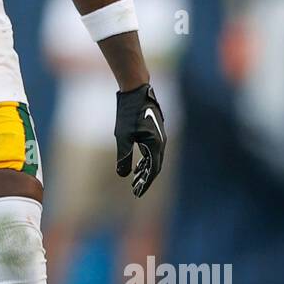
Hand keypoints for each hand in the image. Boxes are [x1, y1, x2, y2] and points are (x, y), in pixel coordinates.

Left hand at [114, 83, 165, 197]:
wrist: (136, 90)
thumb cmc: (128, 112)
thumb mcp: (123, 136)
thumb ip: (124, 157)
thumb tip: (123, 175)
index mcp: (156, 144)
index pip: (153, 170)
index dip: (145, 183)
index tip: (137, 193)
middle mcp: (161, 141)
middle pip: (155, 166)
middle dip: (145, 179)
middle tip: (135, 190)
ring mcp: (159, 136)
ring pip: (154, 158)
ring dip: (145, 170)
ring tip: (135, 179)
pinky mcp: (154, 131)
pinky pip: (152, 150)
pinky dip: (146, 159)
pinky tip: (138, 164)